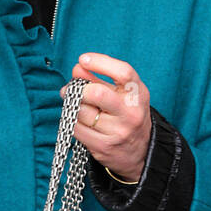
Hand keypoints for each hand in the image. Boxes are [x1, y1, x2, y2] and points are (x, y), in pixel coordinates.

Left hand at [65, 53, 151, 183]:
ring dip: (73, 106)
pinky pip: (76, 128)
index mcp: (138, 94)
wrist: (140, 150)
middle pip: (97, 93)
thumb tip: (78, 68)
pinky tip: (79, 120)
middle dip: (78, 89)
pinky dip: (72, 121)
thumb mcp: (122, 94)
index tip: (83, 59)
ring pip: (82, 112)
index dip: (100, 62)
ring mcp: (118, 131)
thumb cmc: (127, 114)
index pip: (123, 72)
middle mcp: (131, 113)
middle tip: (70, 88)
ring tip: (76, 105)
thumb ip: (100, 79)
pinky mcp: (104, 146)